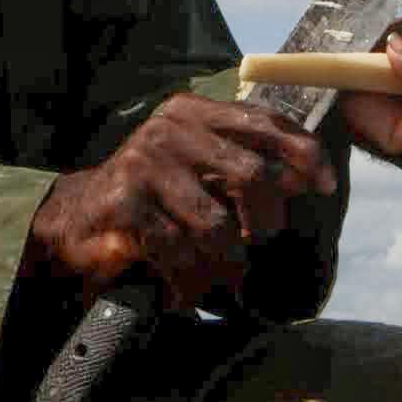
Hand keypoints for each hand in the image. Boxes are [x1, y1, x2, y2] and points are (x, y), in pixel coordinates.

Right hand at [27, 94, 335, 305]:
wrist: (76, 220)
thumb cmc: (151, 196)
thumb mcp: (197, 166)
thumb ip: (244, 162)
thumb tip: (307, 176)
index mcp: (192, 112)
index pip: (263, 122)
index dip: (303, 152)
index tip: (325, 184)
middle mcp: (169, 130)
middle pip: (252, 174)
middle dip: (266, 220)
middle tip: (259, 242)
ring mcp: (146, 165)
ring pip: (218, 226)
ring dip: (225, 262)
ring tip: (218, 273)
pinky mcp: (127, 205)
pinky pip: (181, 253)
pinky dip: (191, 279)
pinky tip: (186, 288)